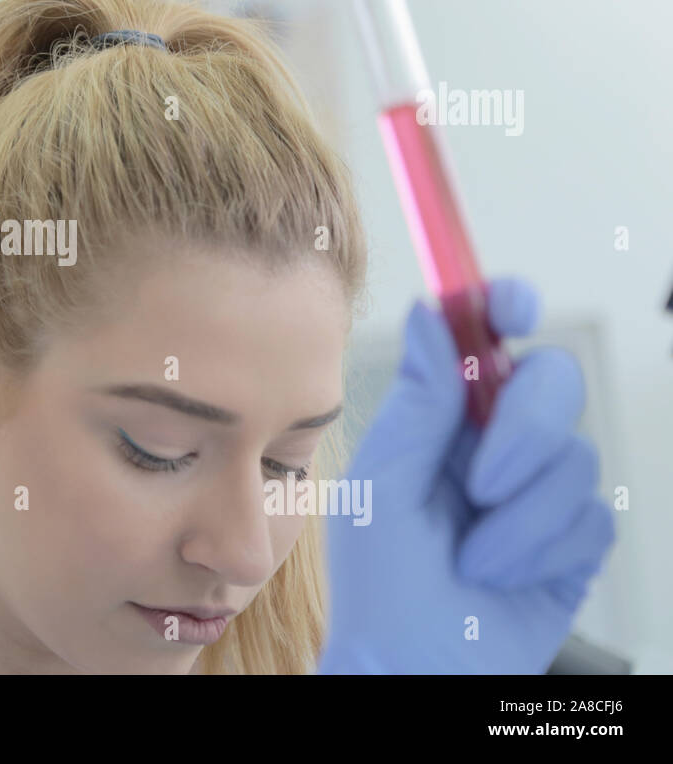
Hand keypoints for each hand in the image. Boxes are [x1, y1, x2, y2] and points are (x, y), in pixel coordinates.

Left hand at [318, 278, 614, 672]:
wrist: (415, 667)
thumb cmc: (381, 582)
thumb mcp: (383, 485)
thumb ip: (418, 403)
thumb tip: (430, 313)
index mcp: (442, 418)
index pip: (486, 338)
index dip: (506, 305)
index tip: (513, 308)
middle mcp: (494, 442)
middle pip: (552, 382)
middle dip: (523, 433)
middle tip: (480, 482)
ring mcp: (536, 490)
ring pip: (575, 456)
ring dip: (521, 516)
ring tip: (473, 557)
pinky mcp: (572, 540)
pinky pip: (591, 516)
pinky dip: (543, 550)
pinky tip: (500, 576)